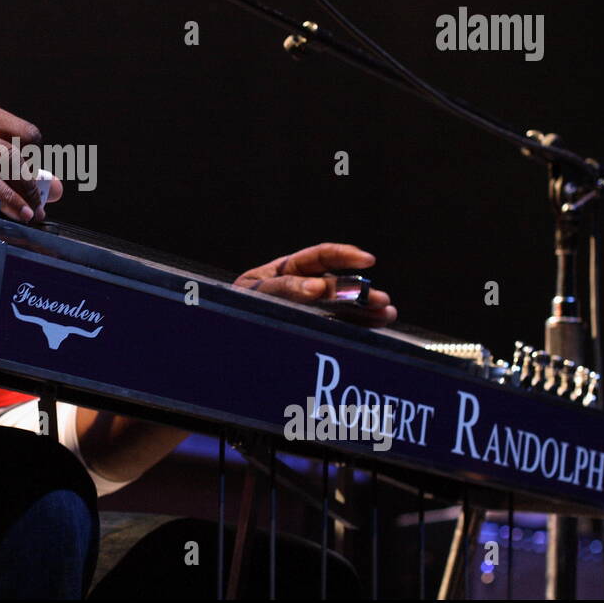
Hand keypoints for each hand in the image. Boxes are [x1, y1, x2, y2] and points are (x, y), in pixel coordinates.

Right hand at [0, 96, 50, 221]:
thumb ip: (4, 170)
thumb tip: (54, 188)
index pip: (23, 131)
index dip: (35, 161)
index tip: (37, 187)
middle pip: (21, 143)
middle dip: (33, 177)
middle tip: (39, 203)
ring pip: (8, 159)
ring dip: (26, 190)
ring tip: (33, 212)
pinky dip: (8, 198)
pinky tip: (20, 213)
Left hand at [233, 243, 397, 326]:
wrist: (217, 347)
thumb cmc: (230, 312)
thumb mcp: (250, 295)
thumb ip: (282, 290)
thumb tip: (317, 287)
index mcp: (281, 272)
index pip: (317, 257)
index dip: (343, 255)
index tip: (366, 260)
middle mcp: (297, 290)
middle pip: (334, 285)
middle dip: (358, 290)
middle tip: (380, 299)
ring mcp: (305, 313)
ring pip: (341, 308)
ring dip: (365, 309)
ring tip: (386, 313)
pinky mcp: (308, 334)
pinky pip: (337, 328)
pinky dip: (357, 327)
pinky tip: (378, 326)